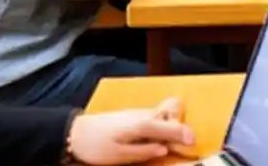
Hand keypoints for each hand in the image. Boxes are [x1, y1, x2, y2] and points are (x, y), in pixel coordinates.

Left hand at [69, 97, 195, 164]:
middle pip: (170, 113)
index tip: (193, 142)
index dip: (184, 134)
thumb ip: (144, 151)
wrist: (75, 133)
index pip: (170, 127)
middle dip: (178, 126)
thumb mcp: (120, 155)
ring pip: (162, 113)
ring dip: (170, 124)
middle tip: (181, 143)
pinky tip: (153, 137)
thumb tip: (164, 149)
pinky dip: (160, 124)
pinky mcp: (132, 115)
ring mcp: (137, 113)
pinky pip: (154, 116)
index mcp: (142, 125)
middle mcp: (142, 115)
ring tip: (167, 141)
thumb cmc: (96, 146)